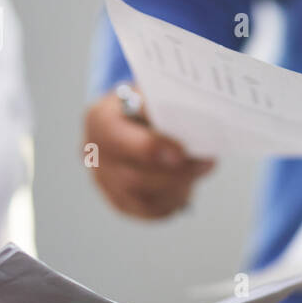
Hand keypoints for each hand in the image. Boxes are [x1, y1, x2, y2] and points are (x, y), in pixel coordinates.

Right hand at [84, 87, 215, 218]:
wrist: (134, 119)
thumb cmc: (148, 103)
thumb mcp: (153, 92)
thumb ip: (167, 104)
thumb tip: (197, 122)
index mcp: (100, 120)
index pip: (117, 138)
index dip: (150, 148)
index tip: (181, 153)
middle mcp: (94, 154)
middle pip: (133, 177)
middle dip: (175, 173)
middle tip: (207, 163)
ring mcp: (104, 181)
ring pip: (144, 198)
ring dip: (178, 186)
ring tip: (201, 168)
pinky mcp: (120, 201)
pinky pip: (150, 210)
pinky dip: (173, 200)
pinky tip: (187, 185)